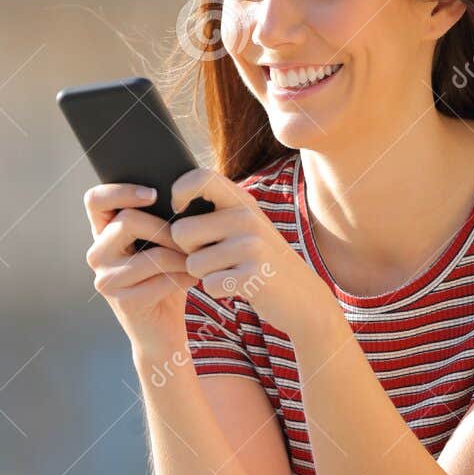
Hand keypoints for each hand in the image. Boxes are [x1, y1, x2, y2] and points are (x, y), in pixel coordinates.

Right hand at [82, 183, 196, 348]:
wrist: (162, 331)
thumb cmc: (166, 278)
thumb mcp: (160, 244)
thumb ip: (159, 219)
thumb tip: (182, 188)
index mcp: (102, 233)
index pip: (95, 200)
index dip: (121, 190)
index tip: (154, 194)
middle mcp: (96, 254)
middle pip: (127, 221)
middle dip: (168, 230)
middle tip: (190, 242)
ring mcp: (105, 279)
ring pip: (152, 253)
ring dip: (182, 257)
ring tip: (196, 262)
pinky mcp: (122, 300)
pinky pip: (161, 278)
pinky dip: (184, 278)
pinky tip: (193, 280)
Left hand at [169, 167, 336, 340]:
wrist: (303, 297)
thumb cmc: (259, 261)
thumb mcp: (244, 226)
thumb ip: (214, 210)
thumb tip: (170, 203)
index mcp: (242, 200)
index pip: (199, 177)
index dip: (179, 193)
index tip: (179, 211)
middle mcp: (247, 217)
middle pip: (181, 231)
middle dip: (187, 251)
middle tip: (213, 257)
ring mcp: (252, 246)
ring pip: (193, 263)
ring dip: (204, 274)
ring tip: (230, 272)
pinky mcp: (253, 275)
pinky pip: (209, 284)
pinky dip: (218, 290)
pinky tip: (239, 287)